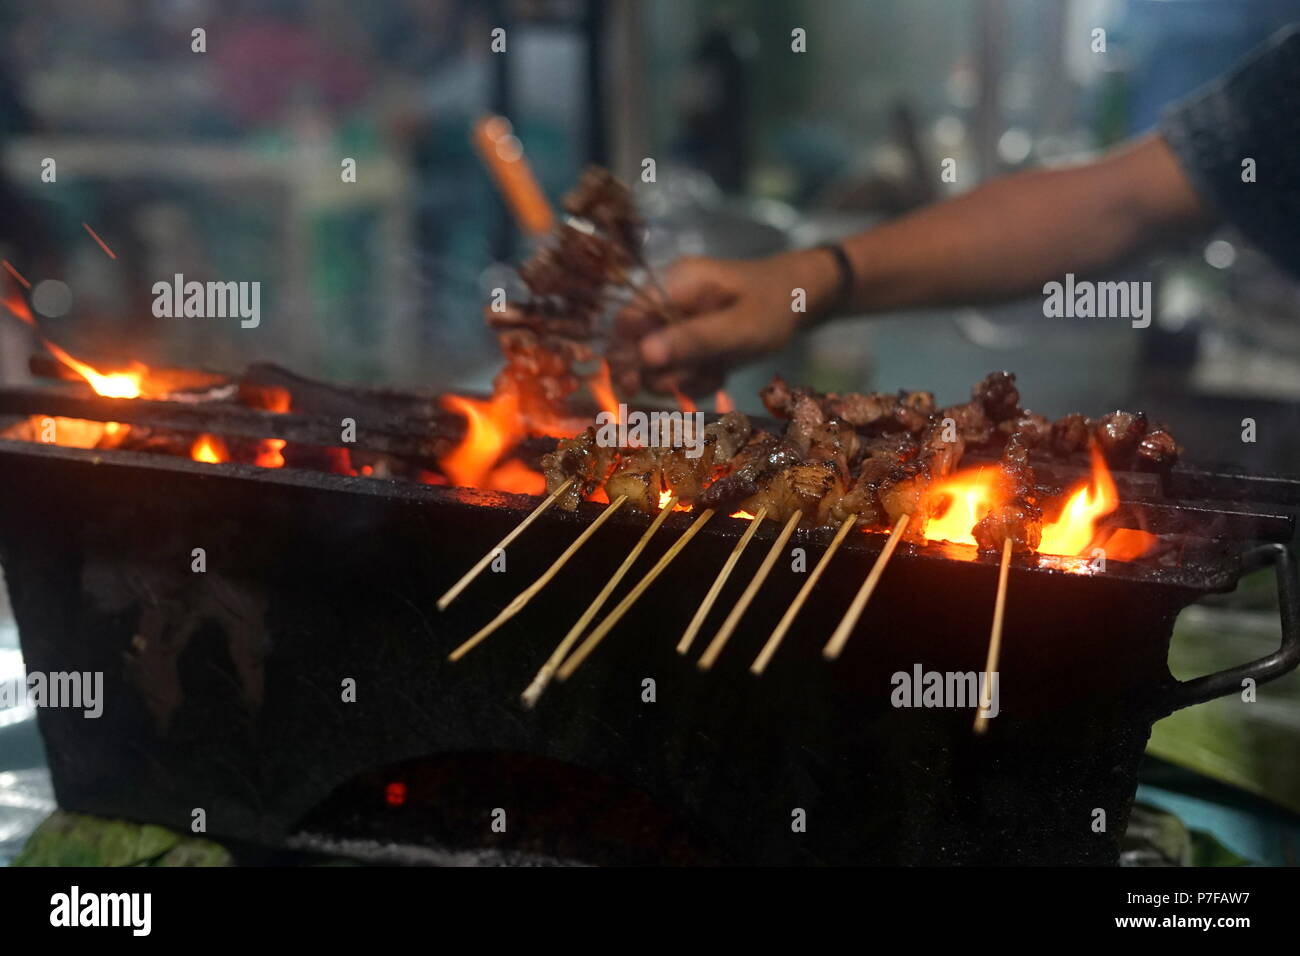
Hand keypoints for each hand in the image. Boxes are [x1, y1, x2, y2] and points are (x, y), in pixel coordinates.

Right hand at [614, 249, 839, 396]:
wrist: (799, 300)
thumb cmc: (773, 306)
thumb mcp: (738, 327)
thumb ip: (692, 339)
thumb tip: (643, 354)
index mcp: (673, 284)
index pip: (626, 321)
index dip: (624, 353)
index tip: (634, 383)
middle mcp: (667, 301)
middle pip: (634, 346)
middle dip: (658, 372)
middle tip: (685, 383)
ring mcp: (676, 321)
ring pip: (656, 364)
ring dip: (682, 378)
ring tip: (715, 372)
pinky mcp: (688, 340)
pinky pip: (677, 369)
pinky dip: (695, 378)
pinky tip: (719, 372)